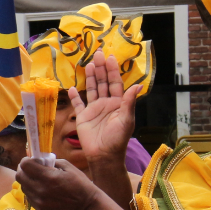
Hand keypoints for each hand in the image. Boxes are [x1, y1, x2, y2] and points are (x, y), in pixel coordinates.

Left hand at [16, 155, 101, 209]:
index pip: (25, 165)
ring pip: (22, 187)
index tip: (32, 160)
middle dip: (24, 170)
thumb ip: (50, 161)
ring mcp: (39, 201)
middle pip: (19, 176)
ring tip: (38, 180)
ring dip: (27, 181)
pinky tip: (42, 190)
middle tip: (31, 168)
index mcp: (49, 177)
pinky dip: (32, 191)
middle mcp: (41, 190)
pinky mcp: (40, 209)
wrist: (85, 205)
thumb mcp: (67, 166)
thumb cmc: (79, 182)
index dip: (27, 160)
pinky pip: (29, 197)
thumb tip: (37, 159)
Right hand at [68, 51, 141, 166]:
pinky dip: (75, 96)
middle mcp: (106, 104)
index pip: (115, 83)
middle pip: (102, 83)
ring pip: (91, 90)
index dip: (113, 71)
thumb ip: (129, 102)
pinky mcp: (82, 117)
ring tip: (87, 65)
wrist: (103, 155)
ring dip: (90, 78)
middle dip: (100, 69)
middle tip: (97, 54)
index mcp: (118, 103)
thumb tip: (137, 86)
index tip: (110, 58)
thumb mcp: (126, 120)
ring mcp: (94, 110)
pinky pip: (78, 104)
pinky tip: (72, 88)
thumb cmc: (117, 138)